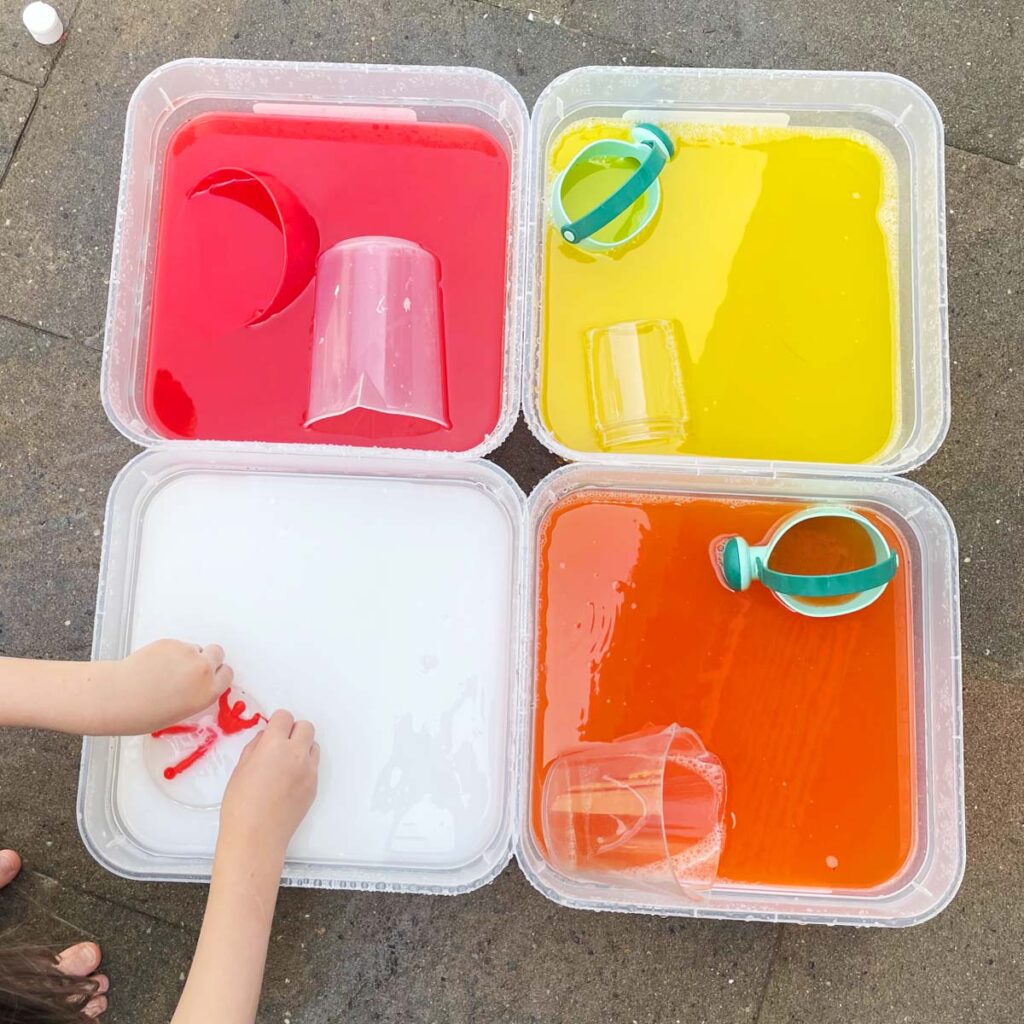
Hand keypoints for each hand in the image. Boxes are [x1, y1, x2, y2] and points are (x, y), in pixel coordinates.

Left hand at [103, 640, 230, 734]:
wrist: (118, 697)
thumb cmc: (144, 714)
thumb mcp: (181, 712)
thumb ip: (197, 695)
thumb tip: (197, 686)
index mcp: (208, 692)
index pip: (227, 674)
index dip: (217, 675)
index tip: (209, 676)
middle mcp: (203, 670)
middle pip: (217, 653)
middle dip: (207, 658)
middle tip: (191, 668)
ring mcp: (187, 653)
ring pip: (195, 648)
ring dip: (186, 656)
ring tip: (166, 670)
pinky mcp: (170, 642)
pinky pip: (177, 645)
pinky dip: (169, 652)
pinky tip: (154, 665)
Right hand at [218, 711, 318, 859]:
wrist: (257, 837)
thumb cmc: (240, 804)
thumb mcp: (240, 769)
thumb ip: (256, 747)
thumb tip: (265, 738)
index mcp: (275, 746)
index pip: (285, 717)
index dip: (277, 723)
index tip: (271, 732)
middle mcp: (297, 754)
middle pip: (306, 727)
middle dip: (293, 731)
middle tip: (280, 745)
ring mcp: (309, 771)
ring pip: (313, 746)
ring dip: (302, 748)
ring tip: (285, 764)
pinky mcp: (314, 787)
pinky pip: (313, 767)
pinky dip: (304, 767)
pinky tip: (288, 783)